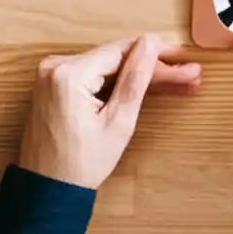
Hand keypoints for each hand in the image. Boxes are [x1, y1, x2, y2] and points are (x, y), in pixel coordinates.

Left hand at [18, 35, 201, 188]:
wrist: (46, 190)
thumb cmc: (80, 165)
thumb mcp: (118, 123)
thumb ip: (135, 79)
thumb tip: (151, 43)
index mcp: (68, 74)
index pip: (121, 52)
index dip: (157, 55)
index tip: (183, 60)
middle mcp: (54, 66)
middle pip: (115, 58)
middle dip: (151, 68)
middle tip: (186, 76)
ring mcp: (50, 73)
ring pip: (106, 65)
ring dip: (137, 73)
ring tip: (173, 81)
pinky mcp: (52, 83)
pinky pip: (92, 73)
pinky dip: (116, 81)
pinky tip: (144, 84)